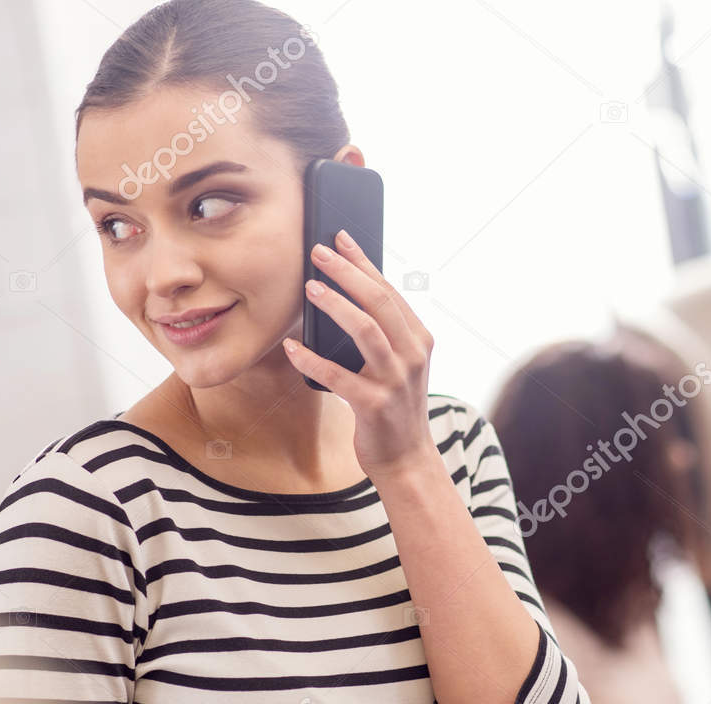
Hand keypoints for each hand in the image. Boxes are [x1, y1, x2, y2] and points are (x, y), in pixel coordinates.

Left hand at [282, 230, 436, 479]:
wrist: (407, 458)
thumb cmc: (394, 407)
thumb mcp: (399, 365)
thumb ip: (383, 333)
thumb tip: (346, 293)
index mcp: (419, 340)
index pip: (390, 291)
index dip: (364, 262)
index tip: (340, 238)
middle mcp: (412, 356)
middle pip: (379, 302)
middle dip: (348, 272)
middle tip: (318, 252)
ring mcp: (395, 381)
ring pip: (365, 330)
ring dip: (335, 305)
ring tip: (309, 287)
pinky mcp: (374, 405)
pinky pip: (337, 375)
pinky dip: (311, 359)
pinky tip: (291, 347)